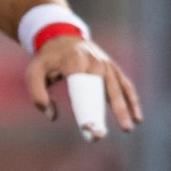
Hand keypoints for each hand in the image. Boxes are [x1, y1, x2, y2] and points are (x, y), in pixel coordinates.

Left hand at [26, 35, 140, 140]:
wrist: (61, 37)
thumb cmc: (47, 59)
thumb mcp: (33, 72)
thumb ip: (37, 94)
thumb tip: (52, 116)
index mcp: (74, 61)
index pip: (82, 88)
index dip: (86, 108)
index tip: (88, 126)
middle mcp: (94, 61)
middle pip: (103, 90)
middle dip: (107, 112)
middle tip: (105, 134)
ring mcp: (106, 64)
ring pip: (118, 88)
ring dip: (125, 108)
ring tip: (128, 128)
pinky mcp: (113, 67)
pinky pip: (125, 85)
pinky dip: (132, 100)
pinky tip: (137, 117)